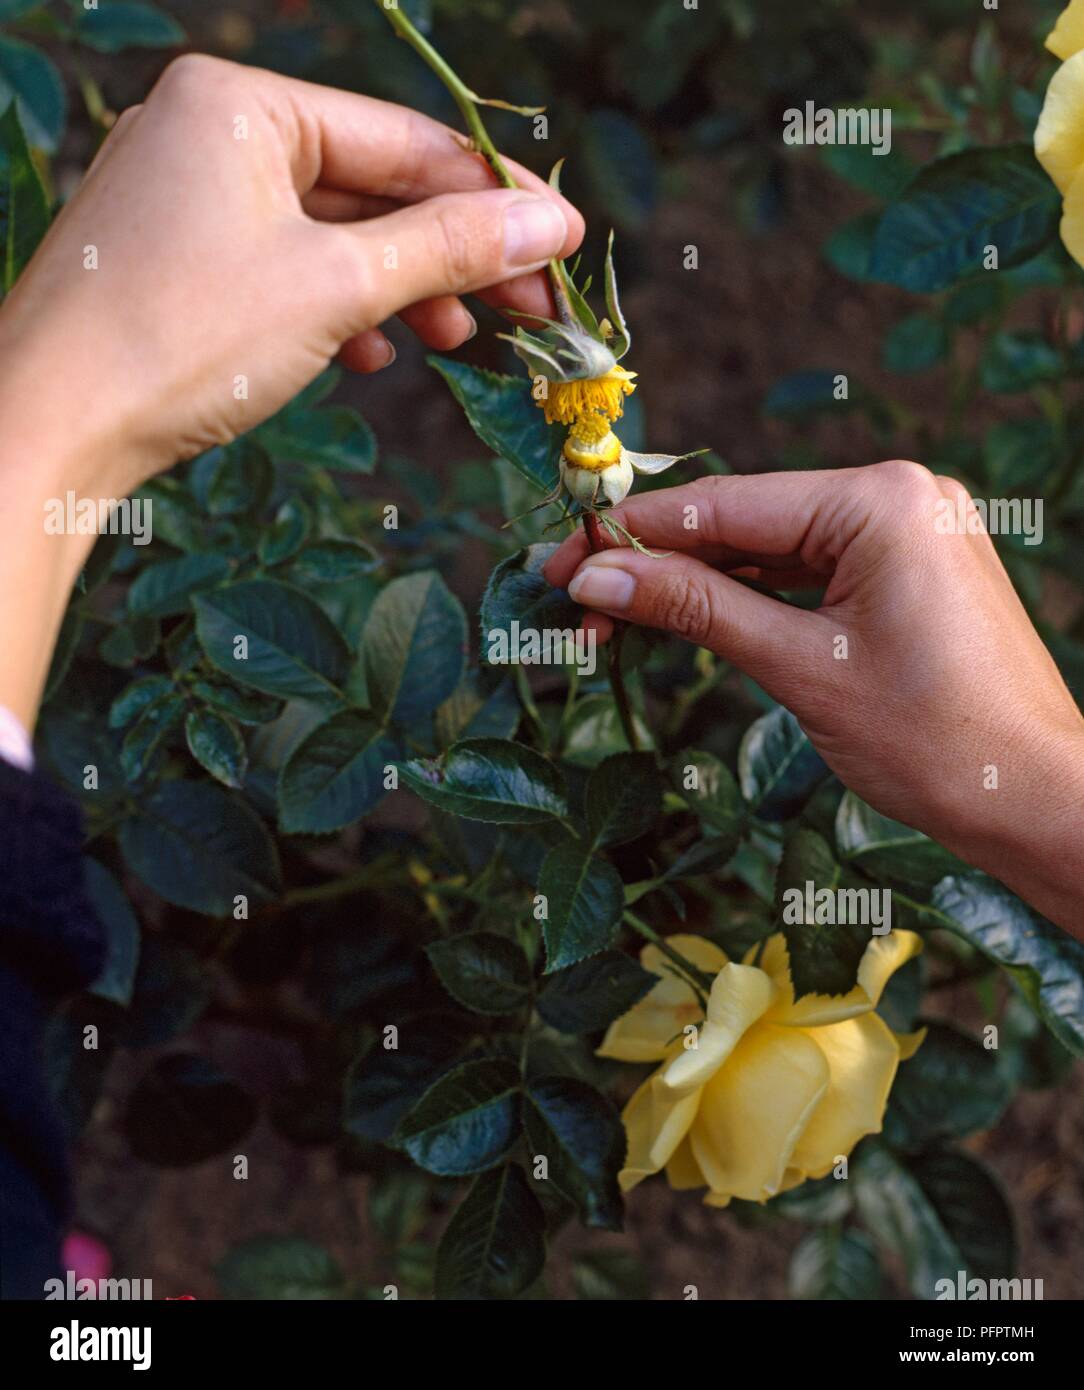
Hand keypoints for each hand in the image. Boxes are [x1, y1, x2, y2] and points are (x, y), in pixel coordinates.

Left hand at [0, 54, 581, 726]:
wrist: (52, 427)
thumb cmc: (186, 339)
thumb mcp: (336, 286)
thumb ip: (449, 246)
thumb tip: (551, 223)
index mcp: (242, 104)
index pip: (401, 139)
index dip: (491, 194)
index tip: (560, 242)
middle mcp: (210, 132)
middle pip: (369, 187)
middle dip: (449, 254)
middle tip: (526, 309)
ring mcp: (189, 198)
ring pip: (329, 235)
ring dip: (400, 290)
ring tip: (455, 340)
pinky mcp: (179, 261)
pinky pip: (283, 270)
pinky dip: (336, 310)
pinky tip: (369, 356)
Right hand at [544, 462, 1083, 933]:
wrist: (1038, 802)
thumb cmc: (935, 742)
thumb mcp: (800, 669)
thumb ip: (695, 610)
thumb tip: (596, 576)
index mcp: (881, 500)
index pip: (725, 505)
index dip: (632, 535)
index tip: (561, 560)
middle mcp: (898, 496)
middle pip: (744, 521)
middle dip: (657, 563)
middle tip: (575, 599)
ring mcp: (907, 531)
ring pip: (771, 548)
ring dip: (696, 584)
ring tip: (614, 617)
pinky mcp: (907, 570)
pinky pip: (808, 571)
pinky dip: (750, 599)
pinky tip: (688, 617)